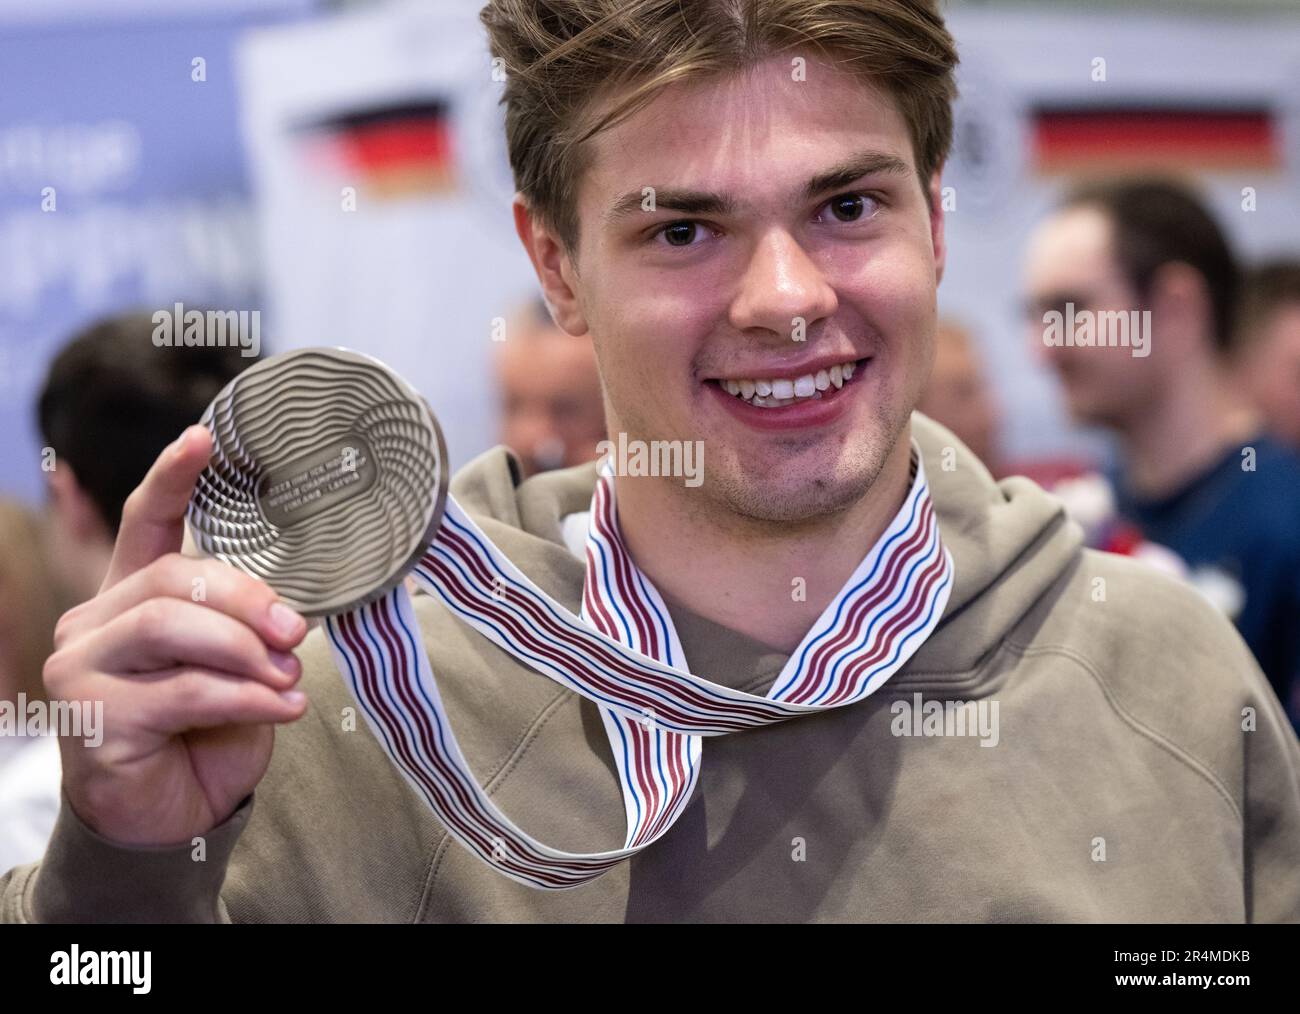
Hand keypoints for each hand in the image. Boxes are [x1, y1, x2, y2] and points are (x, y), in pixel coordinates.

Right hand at [44, 425, 309, 844]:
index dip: (173, 479)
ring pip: (172, 627)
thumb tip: (296, 616)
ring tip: (287, 677)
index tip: (204, 439)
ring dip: (245, 651)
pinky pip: (185, 690)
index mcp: (131, 599)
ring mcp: (83, 671)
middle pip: (174, 577)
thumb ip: (249, 631)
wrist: (172, 818)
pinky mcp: (93, 720)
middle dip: (249, 600)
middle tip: (296, 634)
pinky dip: (246, 698)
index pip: (145, 524)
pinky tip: (282, 709)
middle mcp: (95, 624)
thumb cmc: (205, 735)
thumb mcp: (236, 671)